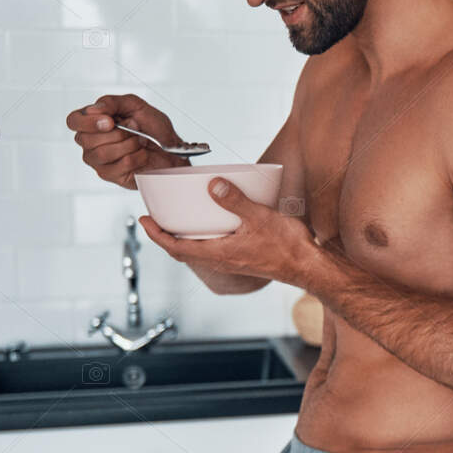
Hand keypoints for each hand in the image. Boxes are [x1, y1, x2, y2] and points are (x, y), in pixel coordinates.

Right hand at [65, 94, 188, 188]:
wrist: (172, 148)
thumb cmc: (153, 127)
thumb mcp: (135, 106)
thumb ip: (112, 102)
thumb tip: (94, 110)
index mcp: (92, 122)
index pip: (73, 121)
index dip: (88, 122)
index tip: (110, 121)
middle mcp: (90, 142)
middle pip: (87, 139)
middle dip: (118, 132)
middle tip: (135, 129)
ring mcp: (98, 161)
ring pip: (102, 153)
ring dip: (129, 144)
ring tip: (140, 141)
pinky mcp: (110, 175)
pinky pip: (120, 164)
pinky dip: (137, 156)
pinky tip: (142, 154)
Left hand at [138, 178, 318, 287]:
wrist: (309, 267)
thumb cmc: (287, 247)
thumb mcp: (259, 217)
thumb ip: (235, 200)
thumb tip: (212, 185)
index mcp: (219, 254)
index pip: (175, 248)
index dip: (156, 235)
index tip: (143, 221)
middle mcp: (222, 261)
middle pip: (182, 252)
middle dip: (165, 236)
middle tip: (156, 219)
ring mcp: (232, 262)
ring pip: (197, 253)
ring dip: (183, 239)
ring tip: (178, 222)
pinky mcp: (243, 260)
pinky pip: (213, 251)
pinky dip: (203, 240)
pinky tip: (212, 227)